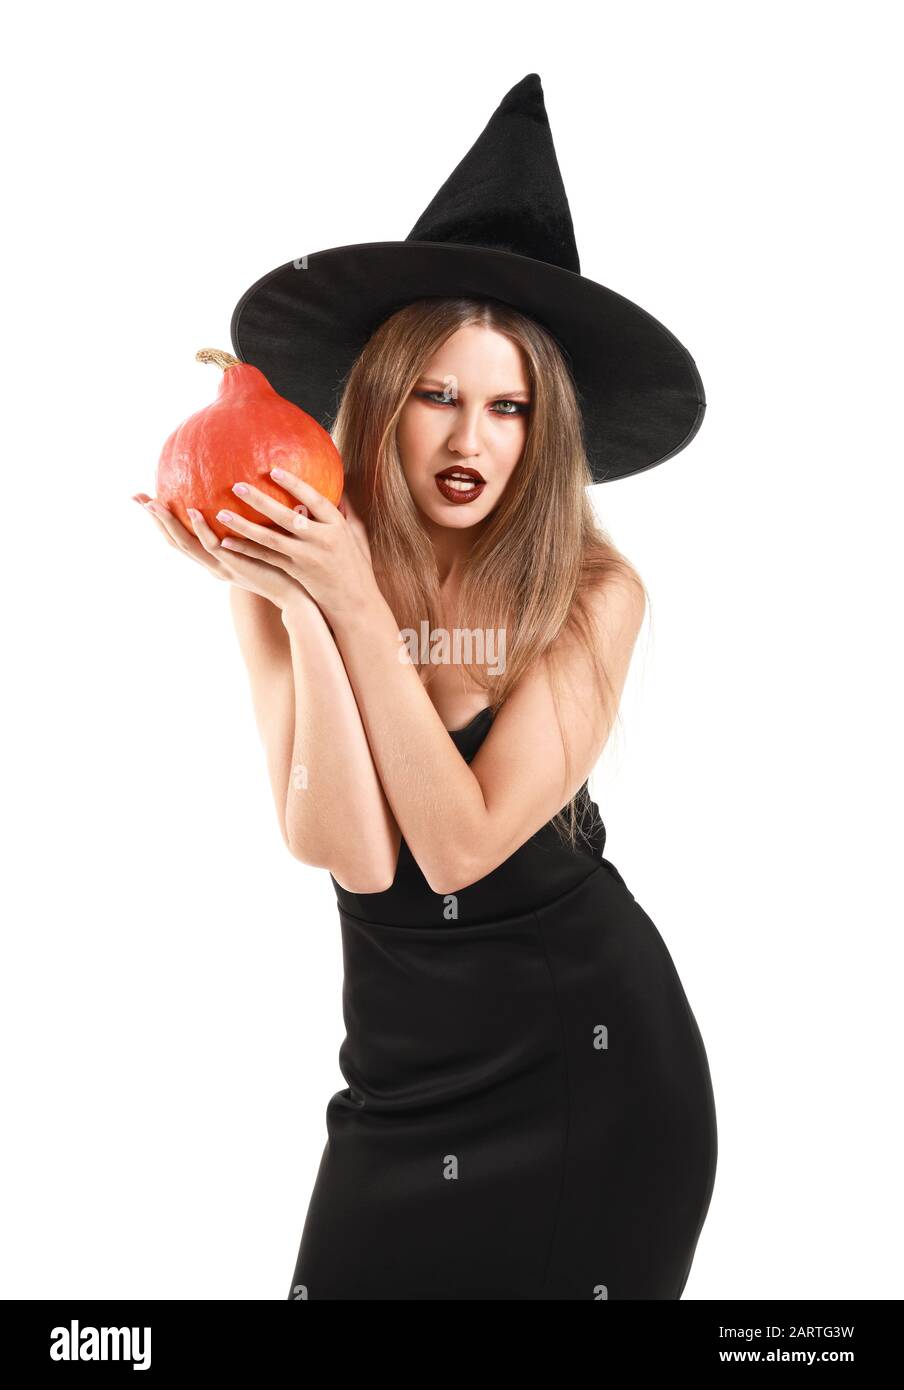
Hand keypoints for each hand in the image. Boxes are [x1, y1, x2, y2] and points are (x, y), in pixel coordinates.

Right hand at [132, 489, 315, 614]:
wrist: (296, 595)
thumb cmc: (282, 566)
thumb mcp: (260, 542)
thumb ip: (250, 521)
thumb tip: (251, 486)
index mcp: (214, 558)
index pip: (180, 538)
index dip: (162, 521)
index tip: (145, 500)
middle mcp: (211, 564)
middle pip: (174, 540)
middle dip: (154, 519)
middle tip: (136, 497)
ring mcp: (220, 567)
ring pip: (186, 544)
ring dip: (169, 523)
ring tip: (153, 503)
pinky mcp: (234, 567)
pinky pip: (213, 546)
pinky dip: (201, 529)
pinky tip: (195, 510)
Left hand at [203, 468, 379, 624]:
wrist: (354, 603)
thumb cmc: (357, 566)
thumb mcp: (358, 535)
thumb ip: (347, 512)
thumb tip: (340, 488)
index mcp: (336, 525)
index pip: (314, 499)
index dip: (295, 484)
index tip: (274, 470)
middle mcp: (320, 539)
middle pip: (285, 517)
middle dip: (260, 501)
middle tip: (237, 486)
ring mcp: (306, 557)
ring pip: (270, 539)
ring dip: (244, 526)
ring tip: (221, 514)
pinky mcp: (295, 572)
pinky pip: (266, 558)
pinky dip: (246, 550)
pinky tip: (226, 542)